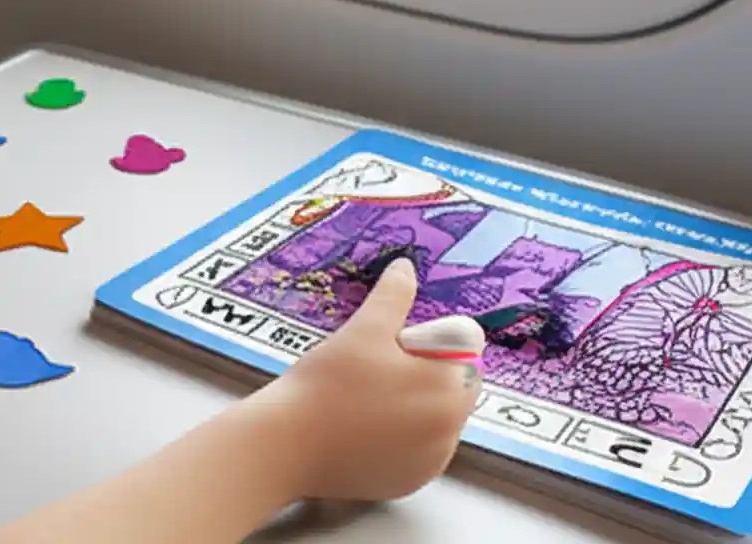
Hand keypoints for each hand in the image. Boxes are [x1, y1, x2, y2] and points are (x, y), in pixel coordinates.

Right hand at [242, 257, 482, 500]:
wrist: (285, 444)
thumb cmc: (326, 383)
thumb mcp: (363, 329)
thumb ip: (394, 296)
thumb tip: (406, 267)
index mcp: (449, 391)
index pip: (466, 353)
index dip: (431, 342)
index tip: (394, 347)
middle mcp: (450, 433)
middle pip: (453, 387)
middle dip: (425, 375)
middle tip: (376, 371)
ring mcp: (429, 464)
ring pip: (434, 419)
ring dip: (414, 406)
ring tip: (365, 399)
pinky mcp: (408, 483)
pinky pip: (417, 450)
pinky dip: (400, 438)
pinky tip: (363, 427)